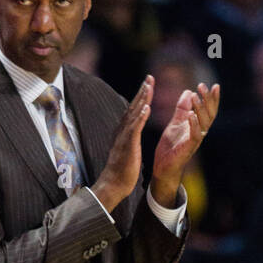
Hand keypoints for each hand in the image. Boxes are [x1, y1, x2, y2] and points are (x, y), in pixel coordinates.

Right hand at [92, 76, 153, 212]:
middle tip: (149, 77)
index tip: (147, 84)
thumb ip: (129, 138)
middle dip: (142, 91)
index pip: (133, 110)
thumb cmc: (121, 170)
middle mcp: (122, 131)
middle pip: (133, 107)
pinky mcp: (128, 145)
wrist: (113, 184)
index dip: (140, 97)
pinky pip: (135, 129)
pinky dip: (141, 117)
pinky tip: (147, 107)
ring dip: (142, 99)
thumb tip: (132, 131)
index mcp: (123, 132)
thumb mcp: (127, 149)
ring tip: (149, 86)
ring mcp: (124, 137)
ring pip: (134, 114)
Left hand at [150, 82, 219, 205]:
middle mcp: (200, 133)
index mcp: (197, 126)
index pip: (209, 110)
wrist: (163, 166)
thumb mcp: (176, 122)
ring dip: (200, 108)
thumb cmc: (170, 146)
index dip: (213, 99)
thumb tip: (189, 91)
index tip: (215, 85)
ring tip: (196, 96)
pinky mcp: (188, 148)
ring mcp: (195, 141)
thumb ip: (182, 109)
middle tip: (203, 86)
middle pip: (209, 114)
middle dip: (208, 100)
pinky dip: (194, 124)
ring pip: (203, 123)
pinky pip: (195, 135)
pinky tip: (191, 115)